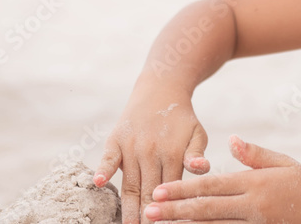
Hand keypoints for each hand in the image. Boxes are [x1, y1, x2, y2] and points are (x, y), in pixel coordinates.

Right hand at [94, 91, 211, 223]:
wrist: (160, 89)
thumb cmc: (182, 119)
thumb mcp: (196, 134)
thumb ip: (197, 154)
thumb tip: (201, 168)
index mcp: (173, 153)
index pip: (169, 192)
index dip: (167, 213)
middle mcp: (150, 151)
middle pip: (147, 193)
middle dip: (146, 218)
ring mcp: (132, 146)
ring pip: (129, 184)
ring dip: (128, 208)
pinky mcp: (116, 140)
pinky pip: (108, 158)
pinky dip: (103, 169)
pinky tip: (99, 183)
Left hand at [143, 134, 300, 222]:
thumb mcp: (282, 164)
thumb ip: (254, 155)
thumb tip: (230, 140)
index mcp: (254, 184)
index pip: (211, 186)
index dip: (183, 190)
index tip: (160, 192)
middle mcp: (252, 207)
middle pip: (206, 210)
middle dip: (175, 212)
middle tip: (149, 211)